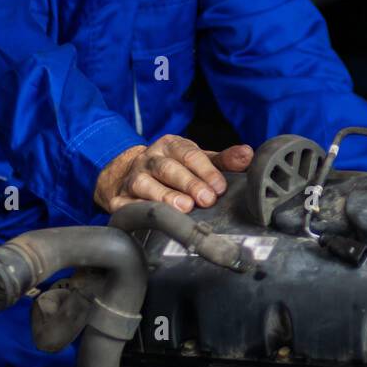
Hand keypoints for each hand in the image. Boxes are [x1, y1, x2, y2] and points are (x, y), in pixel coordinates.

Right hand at [94, 135, 253, 212]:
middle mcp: (149, 159)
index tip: (220, 187)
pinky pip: (127, 205)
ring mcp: (132, 179)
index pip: (189, 154)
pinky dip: (139, 211)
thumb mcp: (197, 160)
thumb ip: (223, 160)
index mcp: (170, 146)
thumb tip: (248, 154)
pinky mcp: (118, 199)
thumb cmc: (172, 168)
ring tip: (184, 208)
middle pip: (168, 168)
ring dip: (165, 196)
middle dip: (189, 183)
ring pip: (146, 185)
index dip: (206, 171)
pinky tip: (155, 219)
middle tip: (207, 199)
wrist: (126, 174)